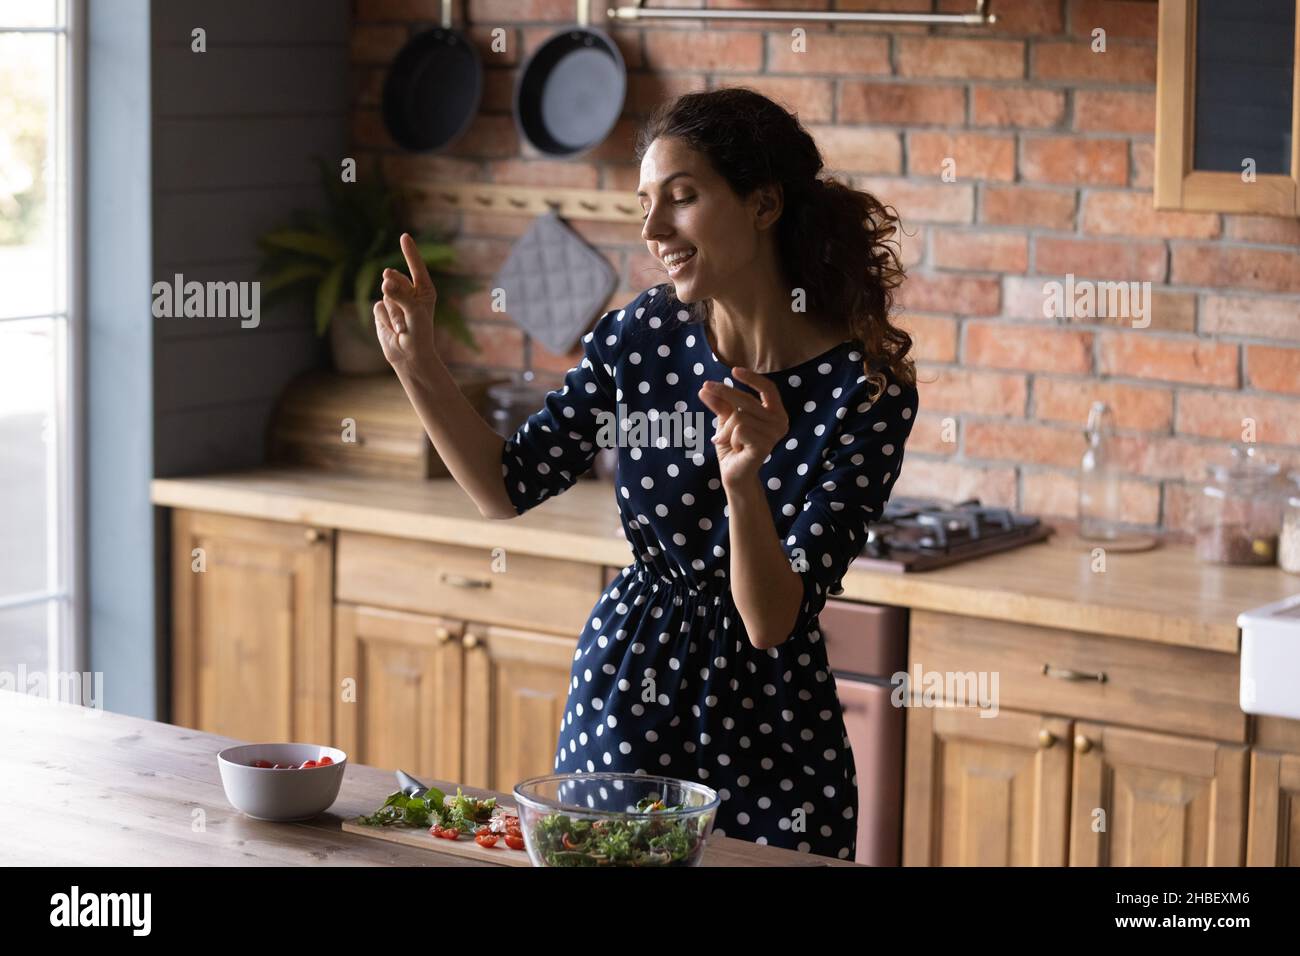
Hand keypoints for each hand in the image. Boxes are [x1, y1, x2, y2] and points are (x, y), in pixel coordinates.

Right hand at [374, 232, 438, 374]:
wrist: (409, 355)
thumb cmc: (420, 333)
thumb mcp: (414, 312)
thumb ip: (400, 295)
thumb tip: (385, 280)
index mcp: (424, 289)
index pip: (416, 267)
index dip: (410, 252)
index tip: (404, 236)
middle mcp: (409, 292)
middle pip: (395, 280)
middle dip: (395, 292)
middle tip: (404, 309)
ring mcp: (394, 300)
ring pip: (385, 295)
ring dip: (393, 312)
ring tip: (403, 326)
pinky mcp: (382, 310)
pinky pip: (378, 307)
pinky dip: (385, 319)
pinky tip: (393, 329)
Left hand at [698, 367, 788, 487]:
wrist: (733, 474)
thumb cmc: (733, 447)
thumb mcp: (726, 421)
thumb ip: (720, 404)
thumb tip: (704, 389)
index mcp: (776, 413)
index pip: (768, 389)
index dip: (752, 378)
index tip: (733, 370)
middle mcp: (780, 422)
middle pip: (747, 399)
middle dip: (723, 392)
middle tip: (704, 388)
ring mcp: (774, 435)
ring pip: (739, 416)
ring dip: (726, 428)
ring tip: (728, 440)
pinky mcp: (765, 446)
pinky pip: (739, 429)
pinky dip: (730, 437)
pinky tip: (735, 448)